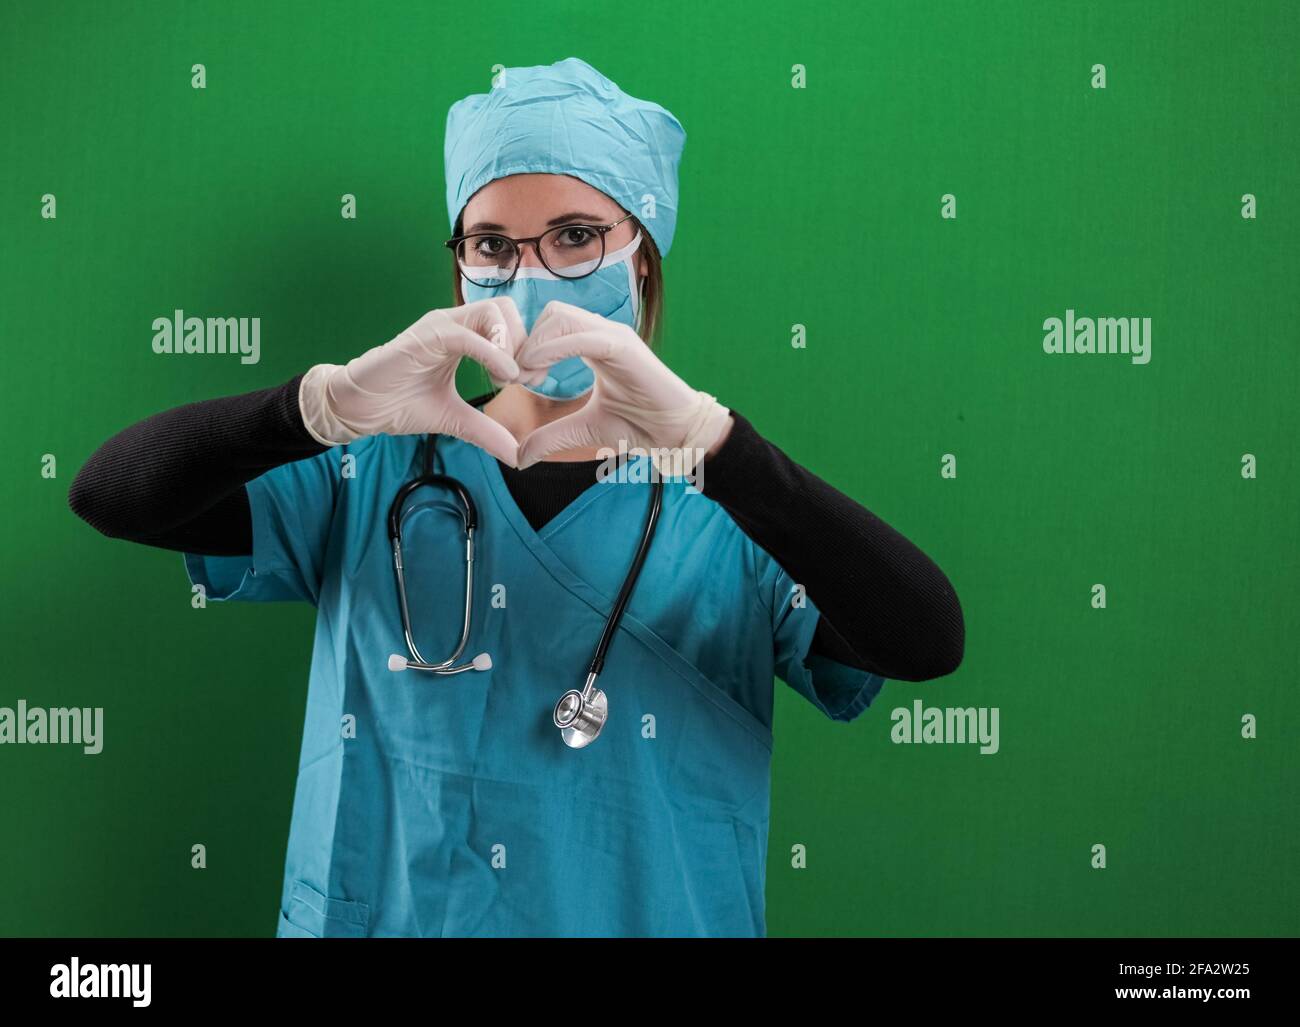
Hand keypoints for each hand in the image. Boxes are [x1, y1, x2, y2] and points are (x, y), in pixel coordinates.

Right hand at [298, 299, 526, 465]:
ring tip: (509, 378)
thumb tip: (517, 455)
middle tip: (524, 378)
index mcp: (463, 336)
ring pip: (491, 312)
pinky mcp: (425, 336)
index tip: (533, 380)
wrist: (360, 409)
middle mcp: (454, 324)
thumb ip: (485, 431)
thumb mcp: (454, 420)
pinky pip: (466, 335)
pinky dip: (491, 352)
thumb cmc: (400, 405)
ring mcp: (440, 326)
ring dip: (510, 343)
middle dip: (524, 342)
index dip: (527, 346)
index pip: (507, 322)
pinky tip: (501, 377)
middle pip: (506, 309)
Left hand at [514, 302, 730, 472]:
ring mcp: (614, 336)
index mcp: (594, 344)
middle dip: (525, 340)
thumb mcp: (584, 430)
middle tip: (516, 377)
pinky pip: (580, 337)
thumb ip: (552, 437)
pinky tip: (538, 373)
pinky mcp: (624, 347)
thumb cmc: (640, 426)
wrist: (677, 434)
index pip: (549, 324)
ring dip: (534, 344)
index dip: (526, 345)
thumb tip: (519, 457)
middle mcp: (602, 332)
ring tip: (527, 377)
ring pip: (561, 317)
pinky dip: (552, 350)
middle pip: (551, 313)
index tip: (514, 378)